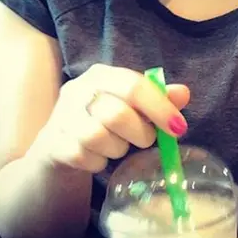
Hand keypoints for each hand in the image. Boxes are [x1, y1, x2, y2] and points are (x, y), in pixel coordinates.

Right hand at [29, 63, 189, 173]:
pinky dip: (99, 162)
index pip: (133, 85)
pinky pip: (84, 157)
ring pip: (98, 137)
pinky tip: (100, 158)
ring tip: (119, 147)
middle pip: (117, 113)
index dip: (159, 107)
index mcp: (101, 75)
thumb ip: (156, 99)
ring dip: (118, 148)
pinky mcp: (54, 144)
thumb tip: (183, 93)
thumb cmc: (103, 122)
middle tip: (146, 140)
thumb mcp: (130, 106)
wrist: (58, 148)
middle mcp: (78, 90)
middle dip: (140, 133)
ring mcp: (62, 117)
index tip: (178, 127)